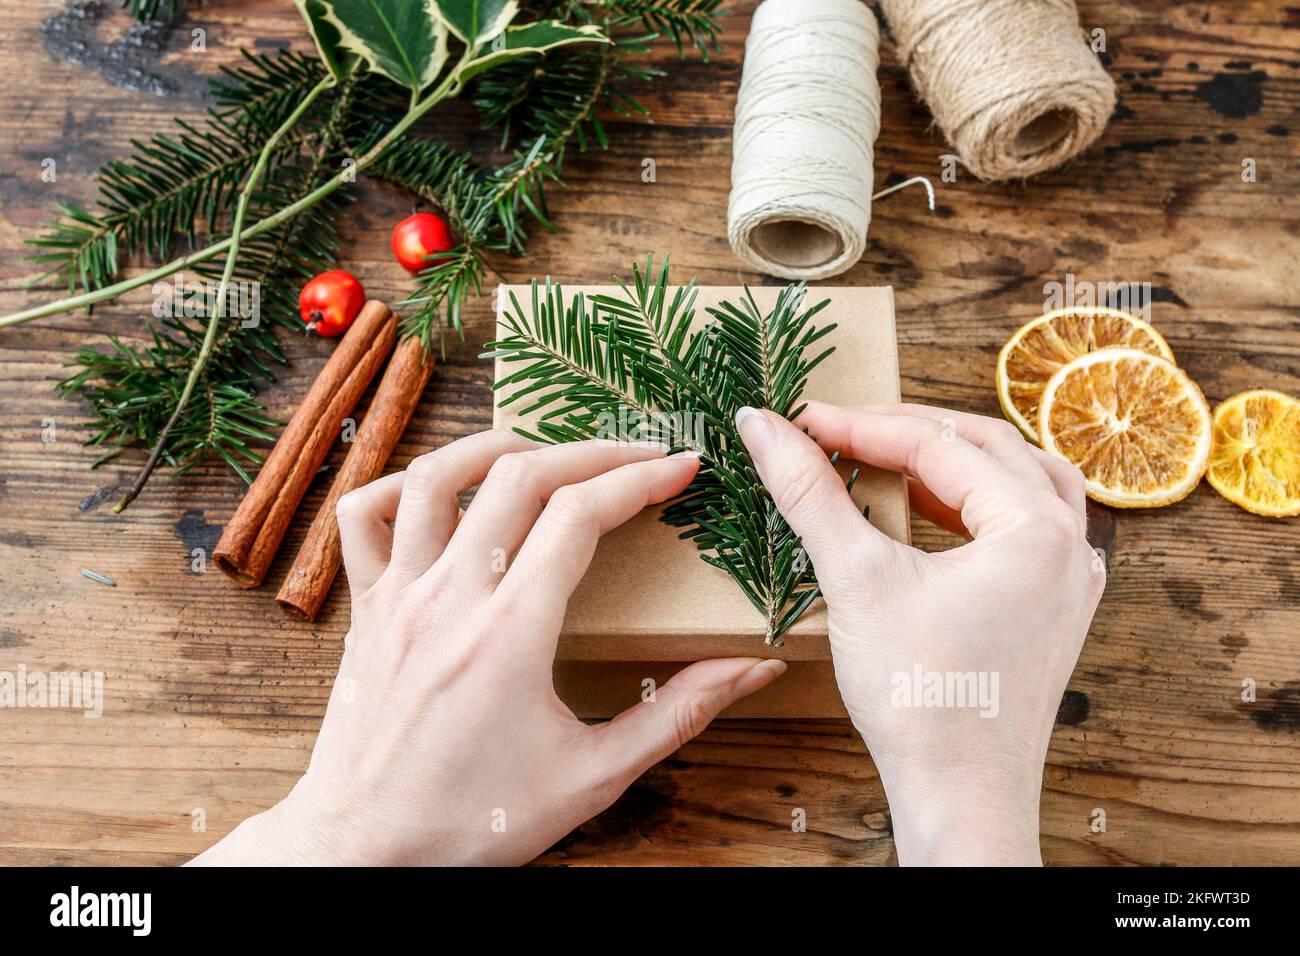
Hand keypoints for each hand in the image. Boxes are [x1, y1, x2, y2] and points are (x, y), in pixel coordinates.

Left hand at [193, 432, 784, 865]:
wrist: (366, 851)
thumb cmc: (476, 821)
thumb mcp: (594, 776)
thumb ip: (678, 714)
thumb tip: (750, 668)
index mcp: (511, 631)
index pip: (581, 514)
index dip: (640, 478)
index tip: (682, 467)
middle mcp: (450, 596)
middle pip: (520, 474)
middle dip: (590, 451)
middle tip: (638, 456)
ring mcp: (399, 596)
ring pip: (437, 476)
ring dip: (498, 445)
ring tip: (547, 450)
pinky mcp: (365, 609)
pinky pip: (364, 515)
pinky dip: (402, 483)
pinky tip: (443, 490)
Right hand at [735, 402, 1104, 865]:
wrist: (958, 796)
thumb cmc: (920, 700)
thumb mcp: (857, 579)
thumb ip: (809, 493)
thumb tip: (761, 427)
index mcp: (1036, 528)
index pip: (938, 445)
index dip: (861, 427)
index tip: (801, 421)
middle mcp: (1069, 544)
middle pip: (987, 448)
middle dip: (907, 432)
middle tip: (836, 430)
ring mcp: (1069, 579)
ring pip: (1017, 480)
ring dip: (951, 460)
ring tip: (889, 456)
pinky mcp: (1054, 609)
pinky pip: (1023, 527)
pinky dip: (975, 504)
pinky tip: (933, 512)